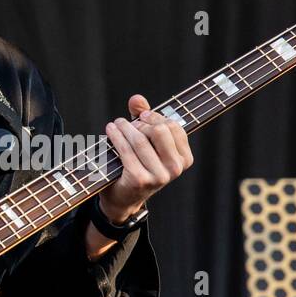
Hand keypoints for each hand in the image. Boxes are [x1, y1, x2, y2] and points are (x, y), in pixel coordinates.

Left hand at [100, 93, 193, 222]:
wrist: (124, 197)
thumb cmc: (139, 165)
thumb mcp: (147, 141)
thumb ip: (144, 117)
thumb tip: (137, 99)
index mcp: (185, 159)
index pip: (173, 126)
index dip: (155, 117)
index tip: (141, 117)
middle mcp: (176, 169)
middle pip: (160, 130)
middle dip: (141, 122)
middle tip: (129, 124)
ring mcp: (159, 176)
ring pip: (141, 138)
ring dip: (124, 127)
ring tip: (116, 124)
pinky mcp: (140, 179)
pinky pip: (126, 149)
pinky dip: (116, 136)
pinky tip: (110, 130)